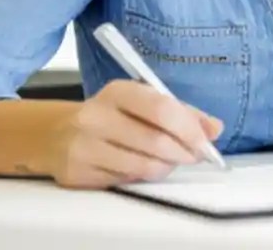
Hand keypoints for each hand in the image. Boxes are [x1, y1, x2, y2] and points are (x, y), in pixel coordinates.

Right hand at [48, 80, 222, 188]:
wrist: (57, 134)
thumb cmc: (112, 116)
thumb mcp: (144, 102)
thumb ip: (182, 113)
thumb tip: (214, 129)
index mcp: (118, 91)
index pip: (161, 109)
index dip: (189, 128)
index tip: (205, 141)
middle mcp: (96, 116)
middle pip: (155, 141)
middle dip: (183, 152)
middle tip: (193, 156)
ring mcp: (84, 145)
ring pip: (142, 166)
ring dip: (165, 167)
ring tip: (168, 161)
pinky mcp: (78, 172)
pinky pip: (125, 181)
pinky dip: (141, 177)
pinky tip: (140, 167)